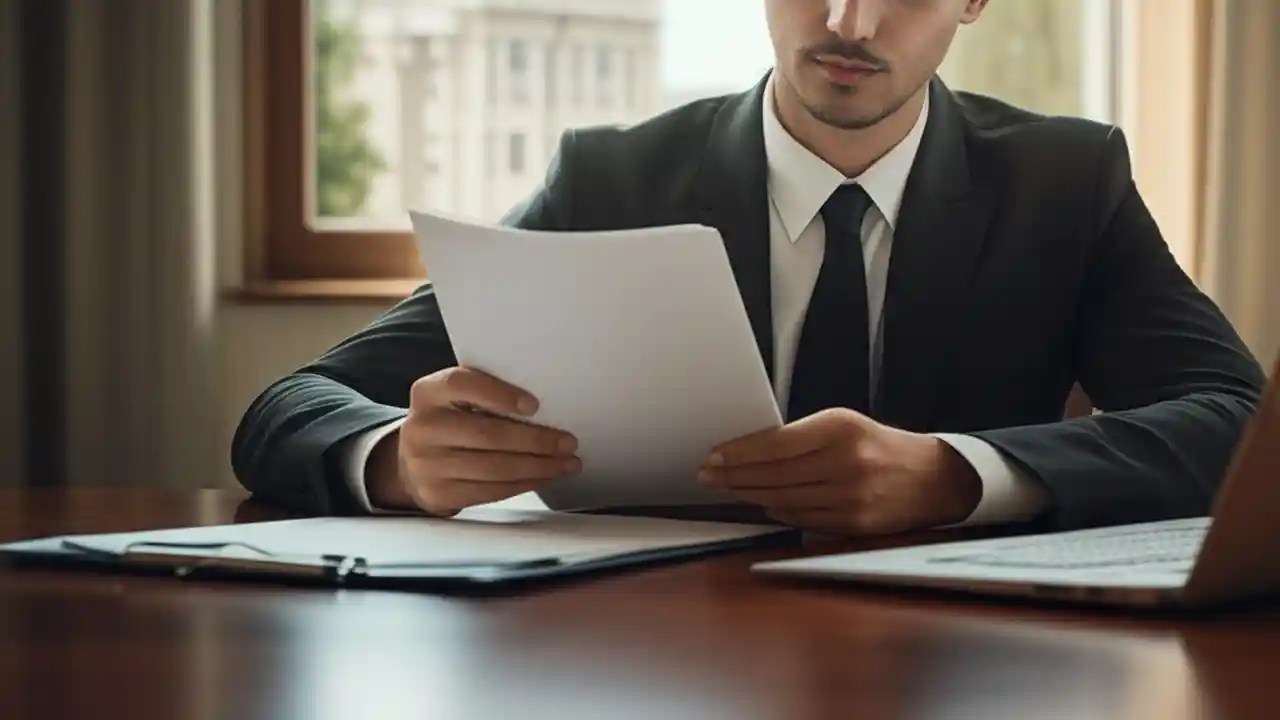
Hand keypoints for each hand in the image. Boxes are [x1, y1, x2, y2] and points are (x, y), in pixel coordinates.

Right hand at [367, 368, 580, 515]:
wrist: (411, 462)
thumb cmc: (449, 422)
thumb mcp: (455, 399)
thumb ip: (486, 394)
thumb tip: (547, 406)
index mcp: (428, 392)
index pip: (462, 384)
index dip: (500, 394)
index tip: (534, 405)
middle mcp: (423, 427)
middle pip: (487, 434)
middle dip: (535, 440)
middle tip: (568, 442)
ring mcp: (428, 464)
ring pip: (494, 468)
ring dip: (538, 466)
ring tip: (566, 463)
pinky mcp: (439, 494)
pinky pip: (491, 491)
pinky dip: (525, 484)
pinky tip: (544, 476)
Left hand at [697, 409, 981, 535]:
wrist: (933, 478)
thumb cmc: (879, 446)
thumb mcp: (844, 424)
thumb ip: (800, 436)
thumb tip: (747, 452)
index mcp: (841, 429)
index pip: (775, 444)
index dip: (739, 454)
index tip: (713, 457)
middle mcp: (847, 463)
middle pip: (774, 475)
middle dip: (735, 476)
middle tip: (708, 475)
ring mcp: (852, 498)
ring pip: (783, 500)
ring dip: (750, 495)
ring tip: (728, 487)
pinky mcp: (854, 524)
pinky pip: (802, 519)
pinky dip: (778, 511)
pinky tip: (762, 501)